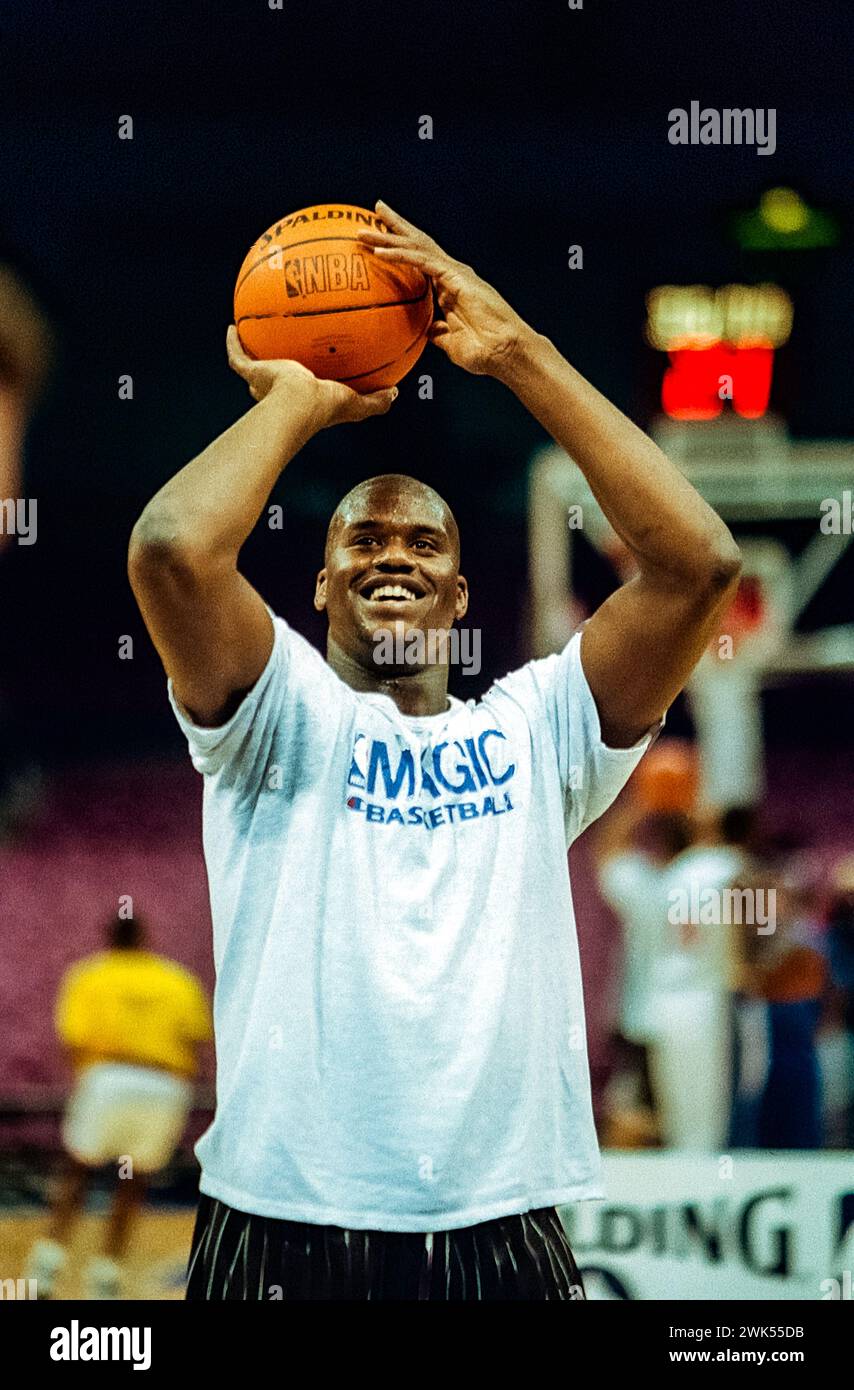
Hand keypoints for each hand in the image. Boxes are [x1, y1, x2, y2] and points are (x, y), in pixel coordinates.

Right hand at [226, 326, 396, 424]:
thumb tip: (395, 392)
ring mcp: (262, 383)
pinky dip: (233, 342)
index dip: (306, 383)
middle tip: (282, 348)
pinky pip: (237, 355)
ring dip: (252, 351)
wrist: (297, 404)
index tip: (312, 369)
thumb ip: (376, 401)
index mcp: (301, 401)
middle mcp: (278, 394)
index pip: (303, 391)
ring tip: (254, 332)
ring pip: (253, 366)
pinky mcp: (251, 372)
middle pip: (274, 379)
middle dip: (275, 367)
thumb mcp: (356, 404)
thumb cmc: (324, 408)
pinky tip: (233, 326)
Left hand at [358, 200, 529, 376]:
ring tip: (364, 229)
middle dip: (395, 226)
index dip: (401, 246)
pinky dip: (399, 255)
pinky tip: (379, 252)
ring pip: (416, 247)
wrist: (505, 353)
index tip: (380, 239)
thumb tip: (429, 332)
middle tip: (372, 211)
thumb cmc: (485, 353)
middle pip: (418, 243)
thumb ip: (439, 334)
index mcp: (449, 286)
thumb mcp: (453, 343)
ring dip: (389, 236)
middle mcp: (452, 274)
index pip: (421, 260)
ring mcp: (455, 273)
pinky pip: (421, 261)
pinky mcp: (456, 277)